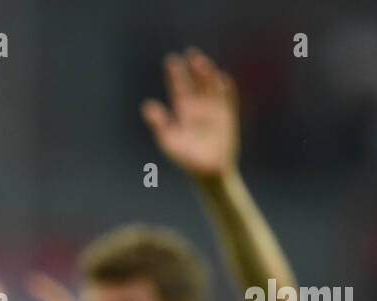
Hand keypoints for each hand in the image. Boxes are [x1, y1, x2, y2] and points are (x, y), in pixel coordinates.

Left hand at [141, 48, 238, 179]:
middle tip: (190, 52)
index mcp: (185, 111)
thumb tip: (147, 105)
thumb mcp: (169, 140)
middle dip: (194, 68)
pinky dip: (226, 90)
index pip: (180, 88)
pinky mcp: (229, 117)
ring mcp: (216, 111)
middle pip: (197, 83)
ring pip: (212, 87)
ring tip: (202, 63)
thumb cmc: (187, 158)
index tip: (171, 60)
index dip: (176, 74)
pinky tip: (222, 80)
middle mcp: (200, 107)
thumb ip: (159, 123)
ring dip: (208, 75)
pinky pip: (229, 101)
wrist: (209, 171)